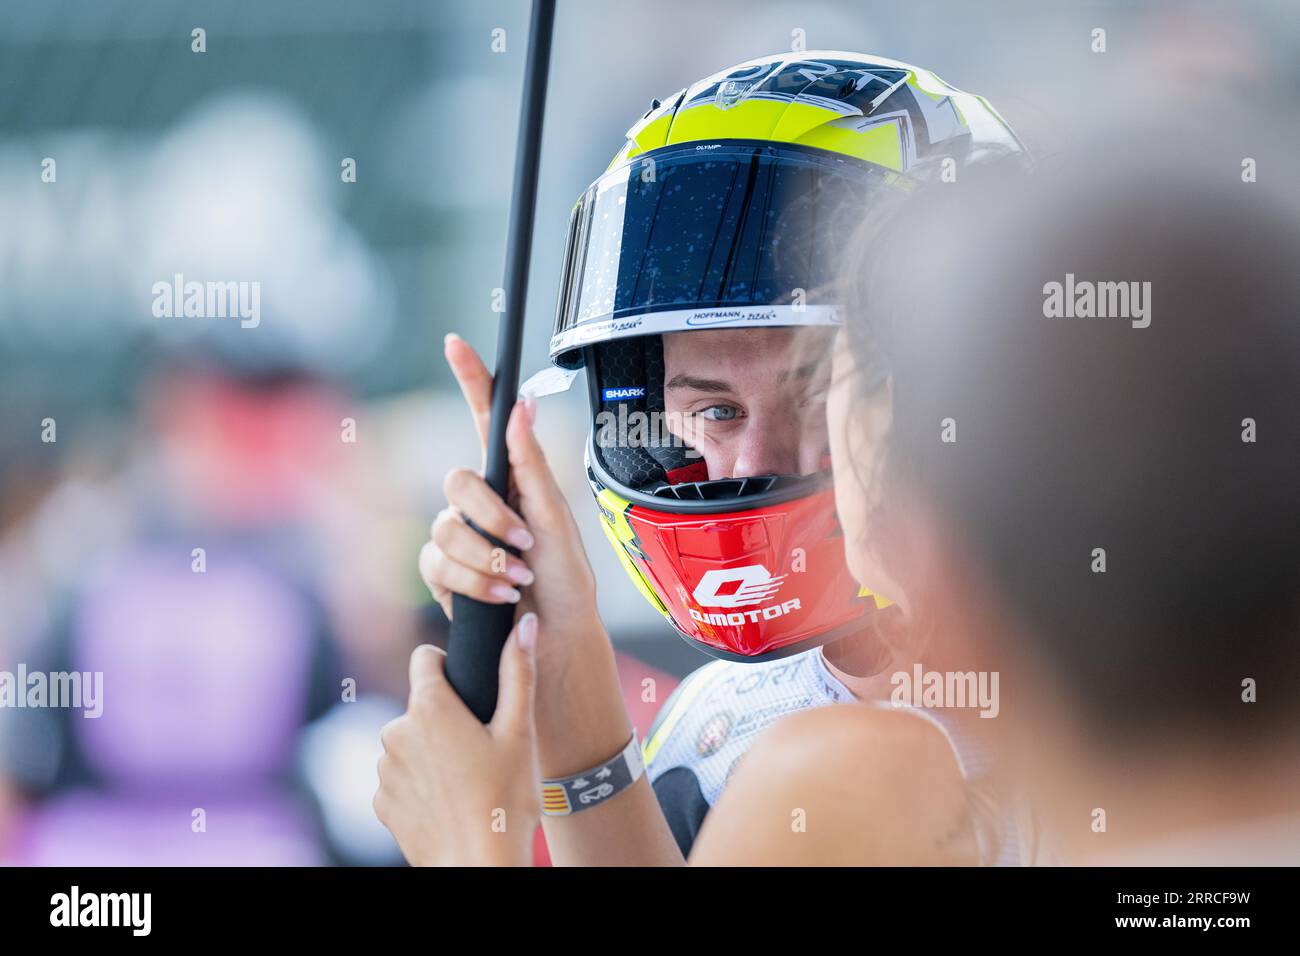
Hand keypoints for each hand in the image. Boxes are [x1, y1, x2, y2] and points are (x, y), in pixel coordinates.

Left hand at [374, 613, 540, 866]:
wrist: (479, 866)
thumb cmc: (505, 799)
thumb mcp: (520, 731)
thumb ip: (518, 671)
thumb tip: (527, 622)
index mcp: (429, 706)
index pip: (424, 657)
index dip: (448, 665)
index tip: (470, 688)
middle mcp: (396, 731)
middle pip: (421, 704)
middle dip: (446, 716)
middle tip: (483, 745)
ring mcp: (385, 769)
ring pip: (411, 741)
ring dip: (433, 750)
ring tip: (469, 778)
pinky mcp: (381, 801)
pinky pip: (401, 777)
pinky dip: (421, 783)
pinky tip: (451, 801)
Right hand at [420, 333, 599, 639]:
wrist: (553, 635)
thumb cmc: (565, 578)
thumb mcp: (558, 518)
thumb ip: (532, 464)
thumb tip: (521, 404)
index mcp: (511, 478)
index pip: (483, 421)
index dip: (470, 379)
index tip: (456, 341)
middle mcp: (478, 502)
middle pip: (456, 481)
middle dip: (489, 515)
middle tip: (522, 541)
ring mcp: (456, 535)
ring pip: (442, 527)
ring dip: (484, 554)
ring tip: (517, 575)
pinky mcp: (442, 572)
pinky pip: (436, 563)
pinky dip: (471, 580)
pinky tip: (498, 593)